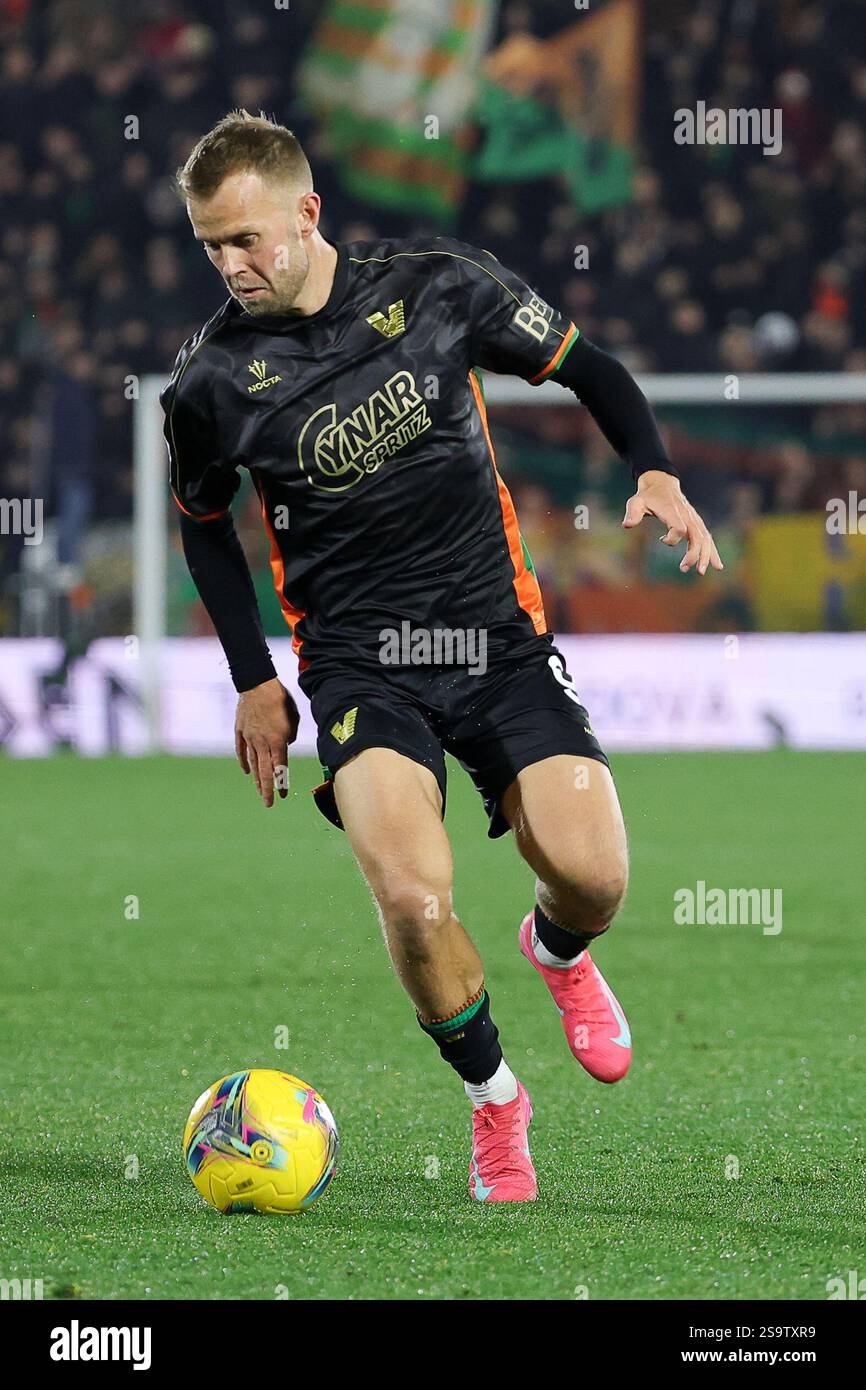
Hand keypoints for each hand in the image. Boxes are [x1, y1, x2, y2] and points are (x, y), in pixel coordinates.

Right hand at [234, 677, 299, 806]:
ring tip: (259, 792)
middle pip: (264, 771)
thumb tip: (286, 744)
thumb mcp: (293, 716)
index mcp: (278, 740)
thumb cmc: (279, 698)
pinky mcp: (240, 731)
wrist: (257, 683)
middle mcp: (262, 742)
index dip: (281, 783)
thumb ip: (291, 734)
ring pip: (252, 763)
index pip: (280, 767)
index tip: (283, 795)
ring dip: (256, 780)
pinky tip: (246, 771)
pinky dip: (243, 762)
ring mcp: (249, 737)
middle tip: (268, 804)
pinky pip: (241, 750)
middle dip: (267, 790)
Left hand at [622, 470, 723, 575]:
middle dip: (693, 554)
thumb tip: (627, 525)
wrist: (662, 484)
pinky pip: (707, 538)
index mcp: (673, 511)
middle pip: (697, 536)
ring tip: (701, 572)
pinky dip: (713, 552)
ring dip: (705, 556)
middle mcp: (687, 516)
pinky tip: (717, 566)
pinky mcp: (696, 524)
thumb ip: (632, 513)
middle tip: (683, 569)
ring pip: (705, 539)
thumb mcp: (636, 502)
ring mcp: (694, 520)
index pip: (680, 527)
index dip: (673, 537)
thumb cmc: (647, 496)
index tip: (661, 539)